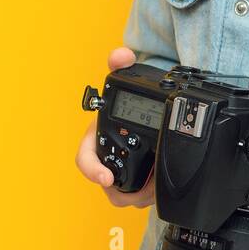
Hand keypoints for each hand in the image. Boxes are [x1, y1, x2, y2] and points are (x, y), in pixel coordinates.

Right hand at [74, 45, 155, 207]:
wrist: (145, 104)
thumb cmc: (129, 96)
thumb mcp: (124, 78)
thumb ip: (121, 62)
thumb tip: (120, 55)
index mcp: (98, 136)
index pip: (85, 159)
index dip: (92, 170)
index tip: (106, 178)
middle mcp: (106, 155)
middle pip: (108, 185)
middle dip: (125, 191)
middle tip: (146, 188)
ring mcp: (121, 168)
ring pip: (125, 193)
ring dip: (142, 194)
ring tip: (158, 184)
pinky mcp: (137, 177)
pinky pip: (140, 193)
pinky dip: (152, 192)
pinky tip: (163, 183)